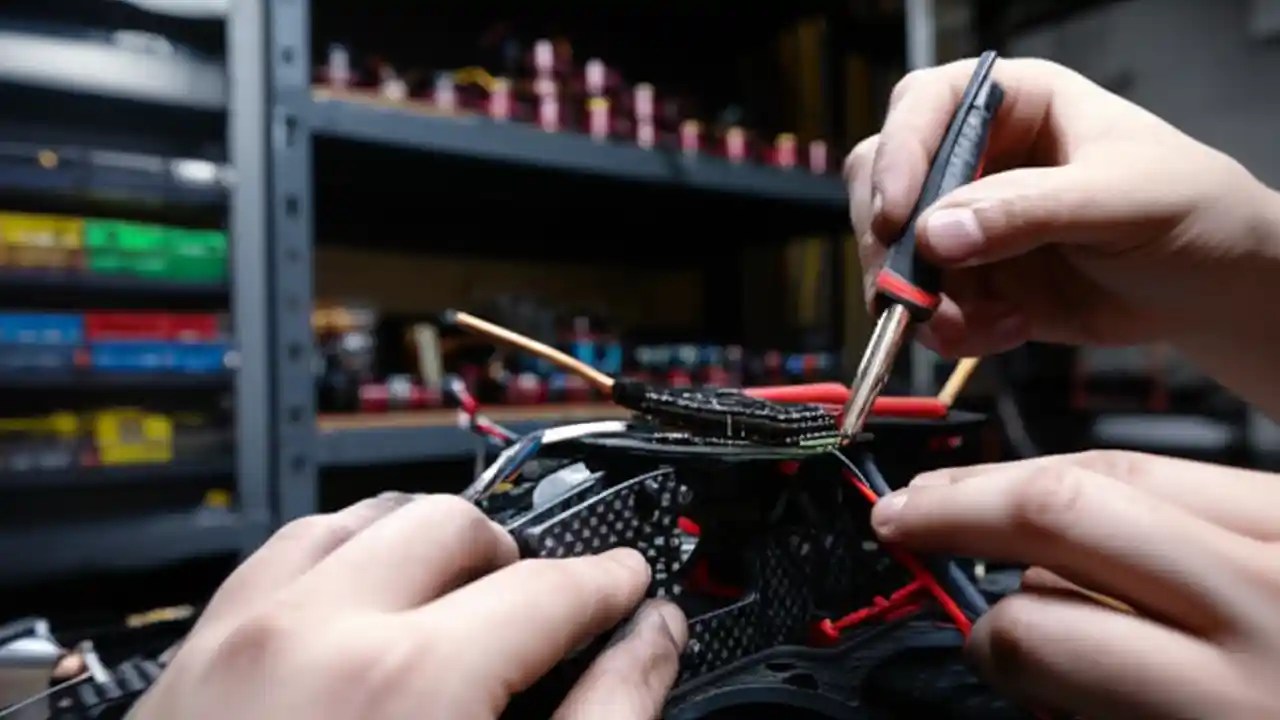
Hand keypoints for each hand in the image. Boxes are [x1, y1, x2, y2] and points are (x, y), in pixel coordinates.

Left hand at [128, 493, 686, 719]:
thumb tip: (649, 646)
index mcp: (409, 682)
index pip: (550, 587)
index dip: (608, 583)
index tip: (624, 586)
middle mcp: (314, 636)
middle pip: (456, 525)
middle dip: (520, 559)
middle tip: (546, 609)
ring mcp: (240, 641)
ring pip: (364, 518)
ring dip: (428, 547)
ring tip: (458, 604)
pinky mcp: (194, 662)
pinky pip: (285, 555)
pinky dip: (347, 559)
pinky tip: (369, 609)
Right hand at [844, 57, 1279, 414]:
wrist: (1210, 287)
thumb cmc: (1186, 210)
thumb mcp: (1119, 198)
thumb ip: (1029, 210)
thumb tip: (937, 233)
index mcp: (1012, 104)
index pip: (923, 106)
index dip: (899, 154)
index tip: (896, 216)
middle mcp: (975, 159)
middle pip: (883, 182)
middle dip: (891, 245)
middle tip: (910, 293)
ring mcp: (965, 223)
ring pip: (893, 255)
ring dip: (922, 301)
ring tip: (980, 326)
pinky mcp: (969, 280)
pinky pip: (926, 307)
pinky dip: (950, 331)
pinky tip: (1006, 331)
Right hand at [870, 450, 1279, 718]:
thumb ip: (1108, 705)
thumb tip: (1028, 646)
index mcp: (1234, 703)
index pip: (1050, 633)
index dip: (987, 635)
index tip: (973, 637)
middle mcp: (1270, 603)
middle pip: (1071, 514)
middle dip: (963, 508)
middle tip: (902, 517)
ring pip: (1127, 473)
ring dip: (1027, 476)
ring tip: (965, 490)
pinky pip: (1198, 477)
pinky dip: (1123, 480)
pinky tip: (1077, 490)